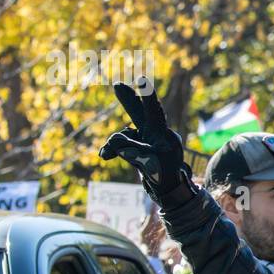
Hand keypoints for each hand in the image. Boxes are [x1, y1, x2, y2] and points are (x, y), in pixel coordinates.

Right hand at [98, 80, 192, 206]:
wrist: (169, 193)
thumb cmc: (165, 177)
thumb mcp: (149, 163)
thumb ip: (130, 150)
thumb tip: (114, 143)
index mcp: (163, 134)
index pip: (154, 111)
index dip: (146, 96)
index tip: (142, 80)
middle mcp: (155, 134)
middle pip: (139, 113)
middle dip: (128, 100)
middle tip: (118, 85)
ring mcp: (147, 141)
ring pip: (125, 135)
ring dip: (114, 144)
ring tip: (105, 156)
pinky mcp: (140, 149)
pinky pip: (123, 145)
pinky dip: (113, 150)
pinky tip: (104, 156)